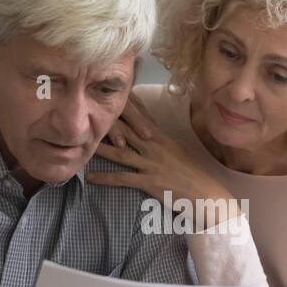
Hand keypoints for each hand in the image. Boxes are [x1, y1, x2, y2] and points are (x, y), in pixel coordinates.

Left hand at [88, 94, 239, 225]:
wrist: (206, 194)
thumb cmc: (192, 175)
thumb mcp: (177, 151)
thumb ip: (160, 141)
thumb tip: (145, 132)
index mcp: (161, 138)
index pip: (140, 116)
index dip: (123, 105)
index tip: (107, 92)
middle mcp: (155, 146)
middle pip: (126, 128)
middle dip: (106, 120)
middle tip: (85, 111)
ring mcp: (152, 163)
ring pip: (120, 152)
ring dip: (99, 148)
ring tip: (81, 144)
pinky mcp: (149, 181)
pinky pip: (122, 178)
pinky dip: (105, 178)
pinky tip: (90, 178)